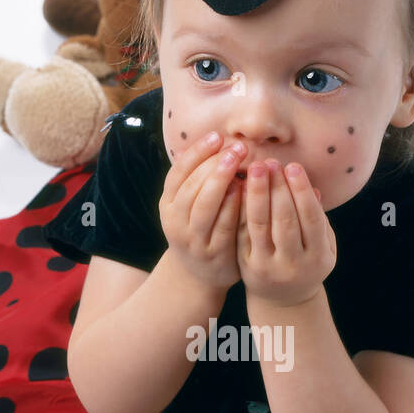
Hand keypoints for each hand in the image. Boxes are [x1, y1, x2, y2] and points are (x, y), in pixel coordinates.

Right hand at [158, 131, 246, 292]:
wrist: (198, 275)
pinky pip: (223, 226)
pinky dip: (233, 207)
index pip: (179, 172)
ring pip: (204, 206)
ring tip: (238, 163)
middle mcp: (175, 221)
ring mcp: (193, 239)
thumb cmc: (200, 229)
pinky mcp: (213, 253)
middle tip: (235, 148)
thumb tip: (221, 140)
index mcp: (168, 203)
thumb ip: (200, 179)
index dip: (197, 152)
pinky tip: (245, 191)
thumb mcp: (190, 204)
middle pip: (191, 187)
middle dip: (213, 164)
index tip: (217, 136)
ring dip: (221, 181)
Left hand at [237, 159, 335, 306]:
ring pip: (260, 225)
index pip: (310, 219)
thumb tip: (312, 187)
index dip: (301, 191)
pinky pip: (243, 232)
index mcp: (317, 258)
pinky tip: (240, 187)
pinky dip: (241, 208)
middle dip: (278, 189)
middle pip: (284, 220)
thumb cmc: (307, 263)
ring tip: (256, 169)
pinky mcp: (246, 266)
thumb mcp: (322, 247)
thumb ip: (319, 220)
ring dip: (257, 194)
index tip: (293, 166)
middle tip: (271, 163)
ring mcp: (267, 266)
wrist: (283, 300)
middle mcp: (292, 265)